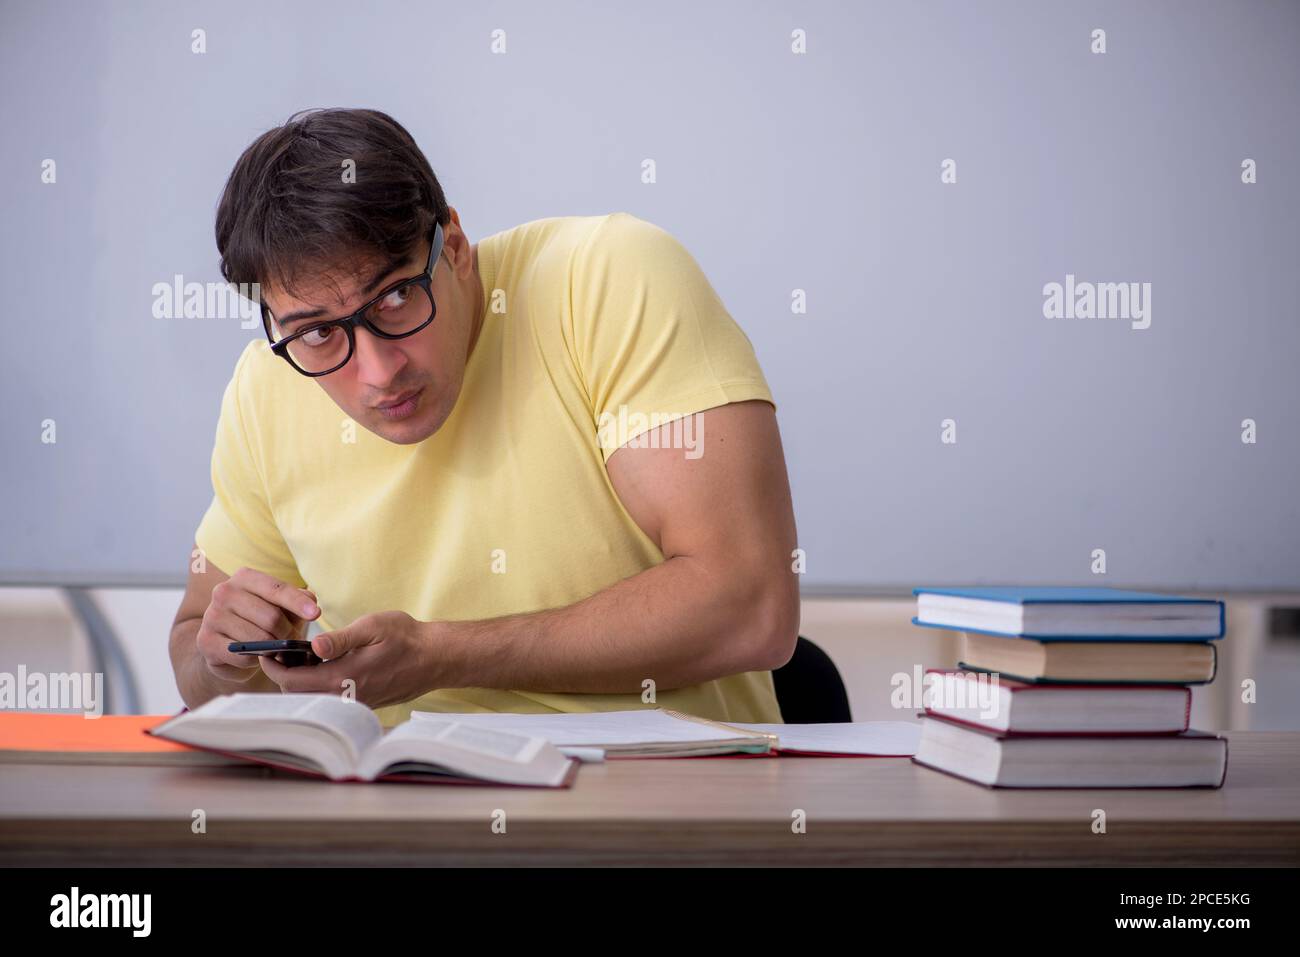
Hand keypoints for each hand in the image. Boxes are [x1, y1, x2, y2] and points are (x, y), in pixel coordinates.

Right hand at [195, 568, 318, 681]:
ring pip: (258, 638)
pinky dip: (256, 659)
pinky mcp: (206, 641)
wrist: (226, 645)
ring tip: (274, 648)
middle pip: (271, 617)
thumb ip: (297, 601)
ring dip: (273, 648)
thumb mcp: (281, 607)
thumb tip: (311, 603)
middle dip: (287, 633)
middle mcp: (224, 592)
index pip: (277, 589)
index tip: (315, 614)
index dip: (298, 602)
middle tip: (290, 641)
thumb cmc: (260, 621)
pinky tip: (255, 655)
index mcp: (244, 577)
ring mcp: (212, 616)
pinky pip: (243, 655)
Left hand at [258, 610, 451, 708]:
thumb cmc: (406, 638)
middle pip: (297, 694)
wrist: (436, 658)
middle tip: (280, 651)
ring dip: (300, 680)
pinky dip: (318, 684)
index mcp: (342, 677)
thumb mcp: (372, 627)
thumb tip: (312, 646)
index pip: (291, 681)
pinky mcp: (362, 702)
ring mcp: (354, 702)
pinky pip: (329, 699)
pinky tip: (325, 664)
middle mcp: (345, 696)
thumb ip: (340, 639)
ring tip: (302, 655)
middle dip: (283, 675)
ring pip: (313, 698)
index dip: (273, 667)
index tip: (266, 652)